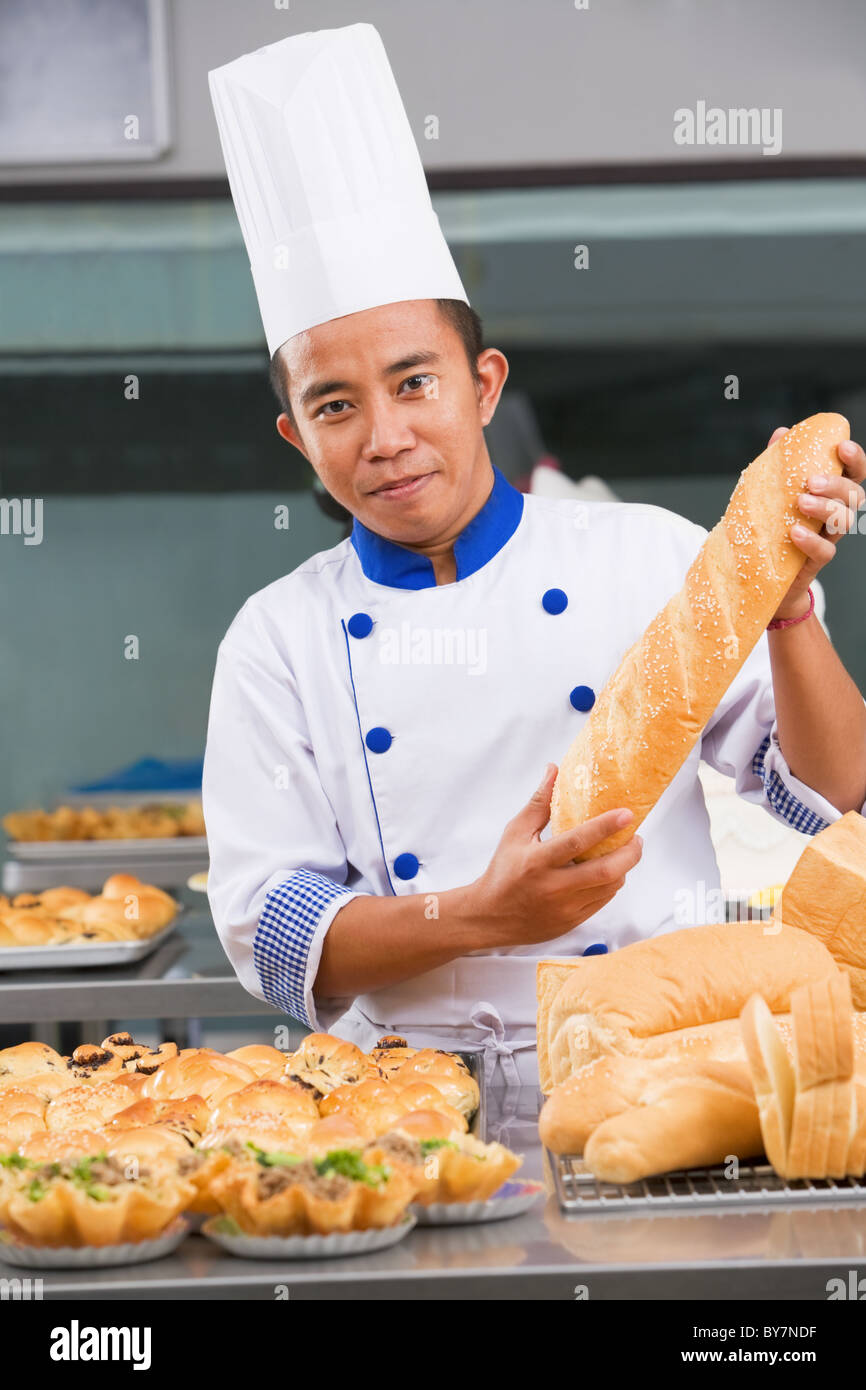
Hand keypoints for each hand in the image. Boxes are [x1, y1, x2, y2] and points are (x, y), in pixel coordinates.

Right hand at [467, 763, 641, 947]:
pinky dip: (613, 883)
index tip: (627, 813)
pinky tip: (610, 870)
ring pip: (610, 887)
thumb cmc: (503, 870)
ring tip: (626, 851)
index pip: (577, 842)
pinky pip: (604, 900)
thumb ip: (539, 803)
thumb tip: (554, 770)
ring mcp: (565, 908)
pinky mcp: (573, 921)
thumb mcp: (515, 833)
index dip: (605, 827)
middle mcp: (553, 887)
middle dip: (630, 853)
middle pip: (605, 871)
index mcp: (538, 861)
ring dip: (624, 867)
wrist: (491, 917)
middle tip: (636, 837)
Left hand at [767, 426, 865, 620]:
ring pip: (845, 522)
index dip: (855, 459)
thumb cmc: (771, 522)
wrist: (760, 569)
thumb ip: (779, 463)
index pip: (854, 473)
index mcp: (830, 493)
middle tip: (811, 482)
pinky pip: (825, 551)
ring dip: (826, 509)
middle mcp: (835, 514)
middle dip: (837, 485)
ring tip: (801, 503)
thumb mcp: (771, 489)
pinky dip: (812, 541)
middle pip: (854, 496)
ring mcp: (828, 538)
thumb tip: (781, 433)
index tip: (841, 447)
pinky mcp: (815, 561)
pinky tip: (795, 532)